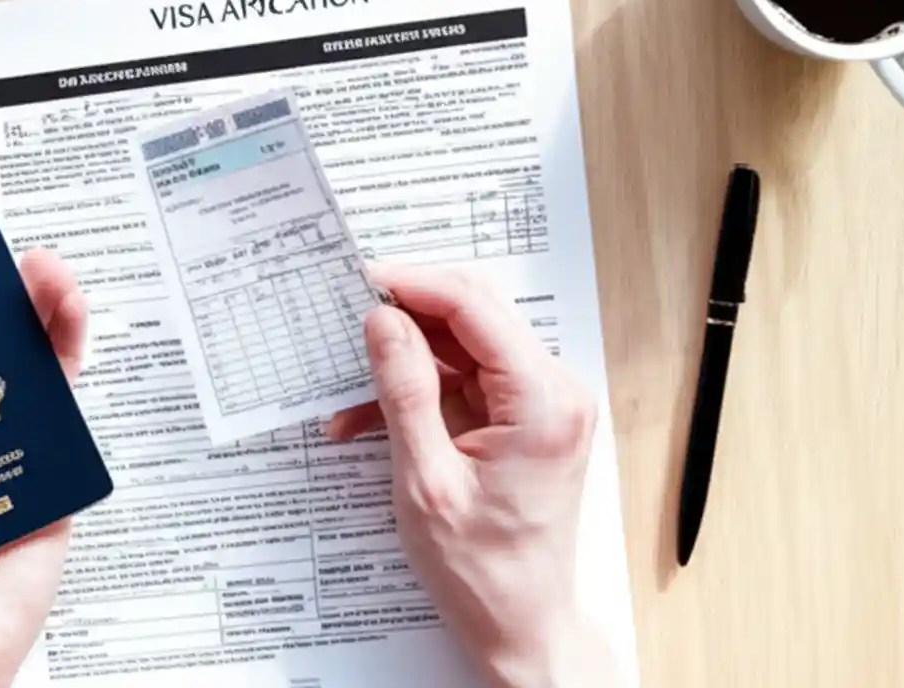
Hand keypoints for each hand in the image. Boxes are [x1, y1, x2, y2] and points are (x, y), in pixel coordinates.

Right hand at [330, 264, 619, 687]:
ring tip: (349, 396)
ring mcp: (543, 404)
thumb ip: (404, 393)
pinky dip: (420, 392)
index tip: (361, 280)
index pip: (474, 307)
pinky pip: (466, 381)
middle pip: (474, 316)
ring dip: (405, 362)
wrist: (521, 623)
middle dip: (407, 315)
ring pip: (464, 347)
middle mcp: (554, 391)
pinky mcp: (525, 419)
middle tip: (348, 319)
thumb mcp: (425, 481)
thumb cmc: (482, 570)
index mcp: (542, 402)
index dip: (413, 285)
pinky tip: (370, 419)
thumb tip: (383, 321)